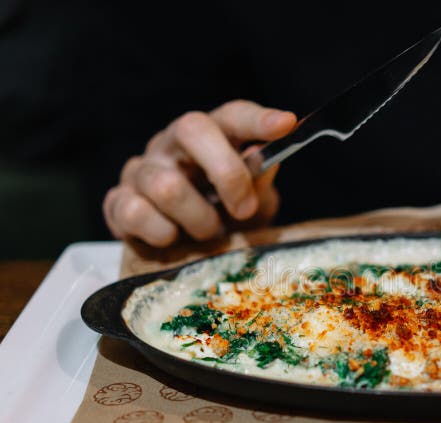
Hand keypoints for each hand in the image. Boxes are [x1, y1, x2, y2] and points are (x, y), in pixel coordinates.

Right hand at [103, 100, 296, 246]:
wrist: (185, 252)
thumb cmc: (225, 216)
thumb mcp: (254, 202)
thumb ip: (260, 182)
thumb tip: (266, 161)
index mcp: (212, 136)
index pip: (233, 115)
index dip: (259, 119)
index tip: (287, 124)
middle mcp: (172, 144)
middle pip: (192, 128)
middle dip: (226, 172)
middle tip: (245, 209)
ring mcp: (142, 169)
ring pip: (167, 186)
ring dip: (198, 219)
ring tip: (208, 232)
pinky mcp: (118, 200)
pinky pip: (136, 213)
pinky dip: (163, 234)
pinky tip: (173, 238)